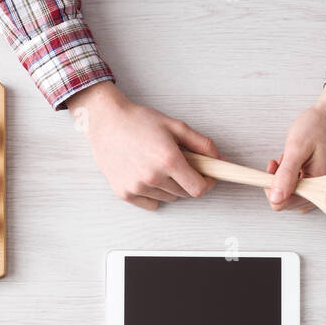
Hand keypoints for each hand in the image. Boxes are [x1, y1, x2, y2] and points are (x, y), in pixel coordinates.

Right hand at [68, 82, 218, 209]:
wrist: (106, 122)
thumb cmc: (139, 121)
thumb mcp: (175, 126)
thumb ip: (201, 144)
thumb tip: (219, 160)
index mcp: (168, 160)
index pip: (198, 189)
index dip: (207, 184)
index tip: (207, 178)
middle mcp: (153, 177)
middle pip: (184, 193)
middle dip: (187, 181)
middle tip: (178, 164)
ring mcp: (137, 187)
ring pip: (167, 198)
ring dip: (169, 186)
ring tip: (157, 166)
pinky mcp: (124, 193)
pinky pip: (151, 204)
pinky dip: (153, 194)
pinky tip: (145, 175)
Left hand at [265, 82, 325, 211]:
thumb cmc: (318, 126)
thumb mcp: (296, 147)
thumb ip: (285, 175)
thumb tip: (275, 199)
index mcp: (318, 184)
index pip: (284, 204)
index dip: (271, 188)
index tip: (271, 170)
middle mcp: (322, 190)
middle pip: (288, 202)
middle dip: (278, 183)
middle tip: (278, 163)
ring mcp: (321, 186)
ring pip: (292, 196)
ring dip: (284, 180)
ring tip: (287, 161)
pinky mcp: (319, 181)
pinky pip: (299, 188)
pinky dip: (291, 177)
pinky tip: (293, 163)